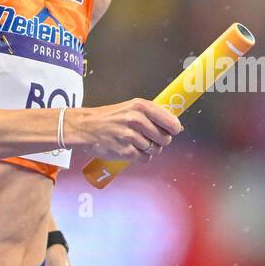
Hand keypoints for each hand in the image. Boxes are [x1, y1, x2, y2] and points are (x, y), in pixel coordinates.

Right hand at [68, 98, 183, 163]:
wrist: (86, 127)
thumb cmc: (110, 117)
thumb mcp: (131, 107)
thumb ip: (153, 115)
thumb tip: (177, 127)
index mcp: (141, 106)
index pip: (171, 122)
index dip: (174, 129)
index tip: (172, 131)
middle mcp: (137, 120)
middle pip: (165, 138)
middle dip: (160, 141)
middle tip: (149, 138)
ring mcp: (131, 137)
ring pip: (156, 150)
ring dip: (150, 149)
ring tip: (137, 143)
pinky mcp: (125, 152)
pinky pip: (145, 158)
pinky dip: (141, 157)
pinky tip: (132, 150)